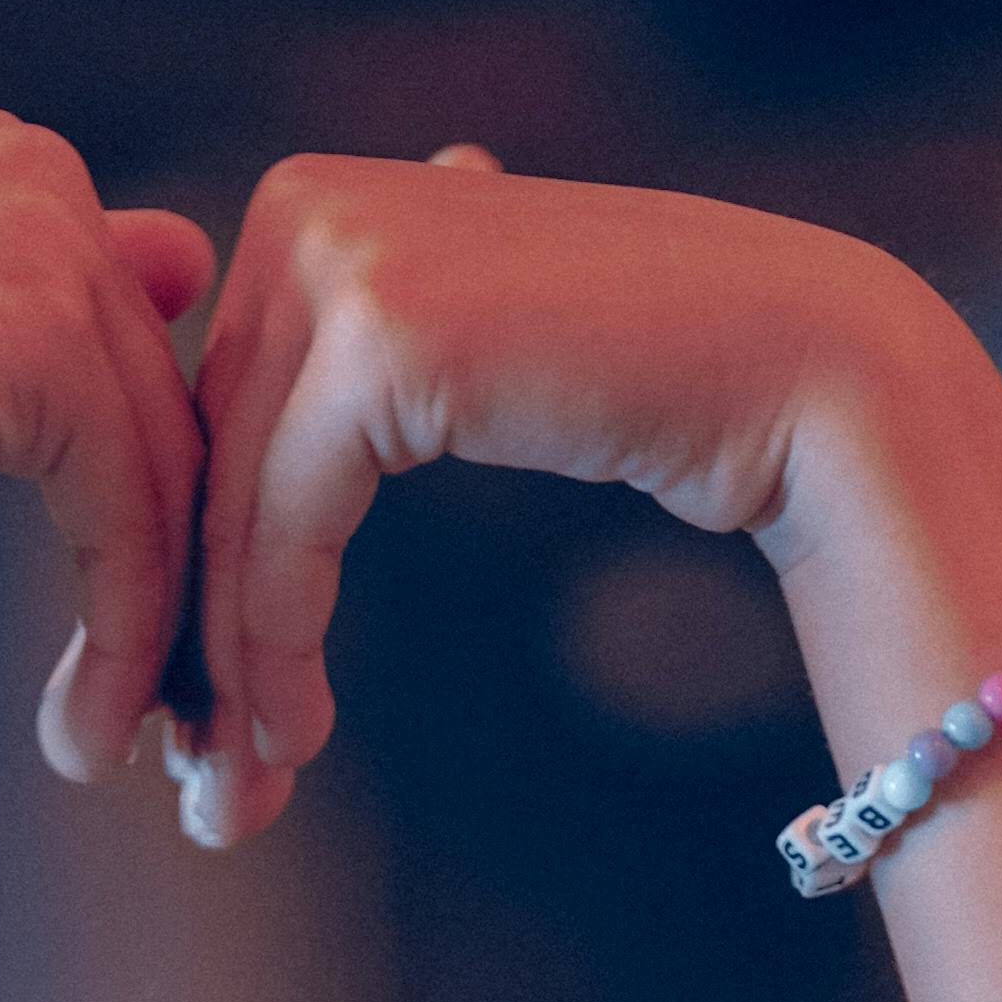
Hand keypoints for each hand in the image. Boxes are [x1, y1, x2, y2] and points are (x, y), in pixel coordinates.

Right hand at [0, 111, 213, 783]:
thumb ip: (40, 305)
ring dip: (152, 636)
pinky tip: (83, 733)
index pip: (140, 348)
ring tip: (111, 750)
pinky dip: (123, 636)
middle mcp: (36, 169)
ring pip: (163, 475)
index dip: (153, 504)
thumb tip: (183, 261)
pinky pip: (131, 512)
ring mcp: (42, 241)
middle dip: (172, 579)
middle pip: (165, 412)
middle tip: (159, 720)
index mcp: (7, 159)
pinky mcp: (39, 340)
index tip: (134, 639)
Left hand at [171, 150, 955, 841]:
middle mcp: (302, 205)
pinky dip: (278, 639)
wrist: (804, 368)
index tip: (201, 721)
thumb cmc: (662, 385)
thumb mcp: (479, 367)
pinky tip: (297, 734)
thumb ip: (391, 360)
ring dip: (230, 673)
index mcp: (311, 202)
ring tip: (238, 799)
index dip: (198, 579)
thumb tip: (339, 396)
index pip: (213, 422)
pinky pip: (286, 518)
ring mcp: (339, 257)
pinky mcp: (381, 335)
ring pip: (232, 507)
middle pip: (205, 470)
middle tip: (199, 797)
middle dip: (198, 645)